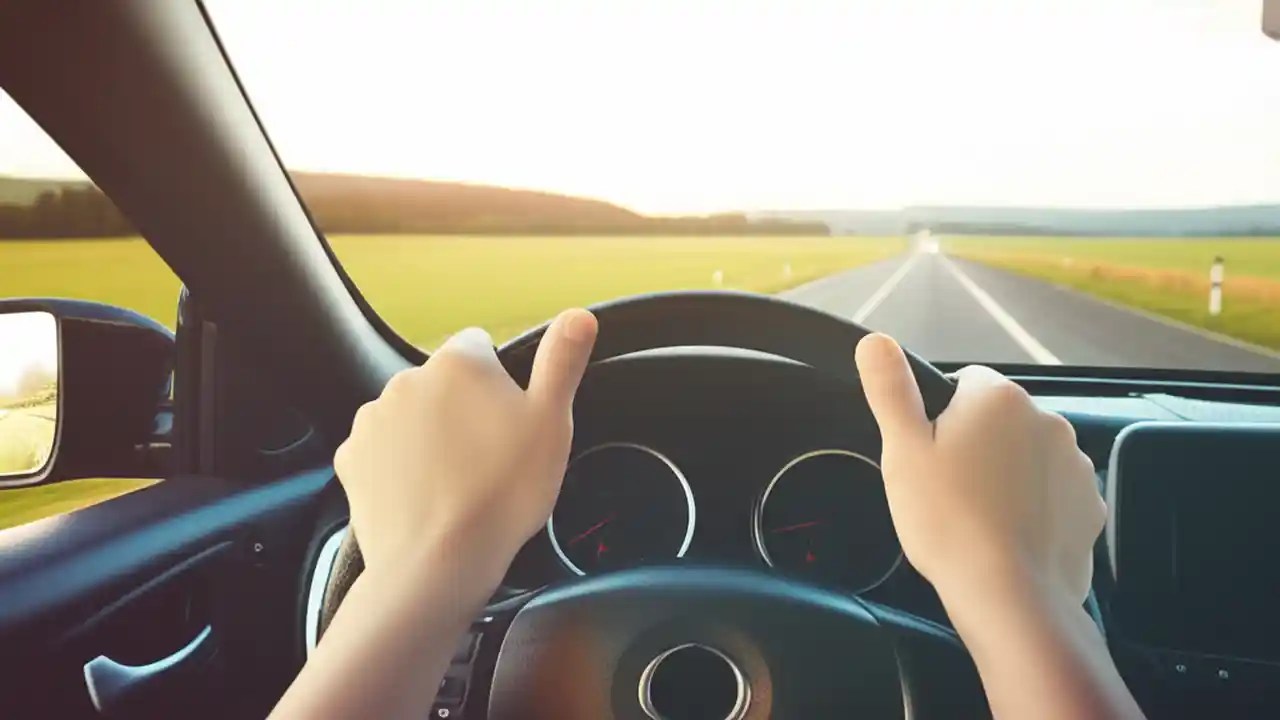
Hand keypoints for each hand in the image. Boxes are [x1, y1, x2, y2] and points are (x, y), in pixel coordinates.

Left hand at [334, 309, 598, 587]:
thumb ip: (562, 361)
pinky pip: (382, 450)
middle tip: (489, 458)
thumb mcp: (552, 423)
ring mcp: (374, 418)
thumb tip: (579, 314)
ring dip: (429, 435)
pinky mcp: (352, 457)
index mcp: (459, 362)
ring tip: (456, 482)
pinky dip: (398, 465)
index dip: (500, 380)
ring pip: (412, 416)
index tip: (510, 420)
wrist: (437, 563)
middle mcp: (408, 378)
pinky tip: (424, 495)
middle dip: (462, 408)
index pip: (480, 345)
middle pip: (444, 383)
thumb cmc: (503, 492)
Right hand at [854, 334, 1104, 613]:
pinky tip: (1012, 537)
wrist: (1010, 594)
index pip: (965, 383)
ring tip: (980, 518)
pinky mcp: (1091, 506)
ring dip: (1009, 474)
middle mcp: (1048, 418)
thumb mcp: (902, 450)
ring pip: (1028, 456)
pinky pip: (1055, 493)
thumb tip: (875, 339)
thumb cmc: (947, 518)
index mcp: (999, 396)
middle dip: (978, 444)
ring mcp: (1077, 463)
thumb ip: (891, 390)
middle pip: (999, 420)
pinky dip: (1037, 507)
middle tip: (948, 490)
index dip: (940, 418)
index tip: (930, 457)